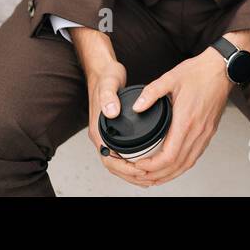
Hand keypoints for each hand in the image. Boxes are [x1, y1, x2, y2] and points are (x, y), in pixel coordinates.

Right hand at [83, 56, 152, 188]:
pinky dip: (133, 162)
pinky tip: (145, 164)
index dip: (124, 168)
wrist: (102, 70)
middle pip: (113, 165)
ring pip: (118, 162)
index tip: (140, 170)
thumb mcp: (108, 84)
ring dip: (132, 173)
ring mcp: (108, 134)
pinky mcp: (115, 131)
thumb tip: (112, 111)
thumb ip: (109, 97)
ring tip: (150, 177)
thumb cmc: (105, 77)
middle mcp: (102, 135)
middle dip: (131, 175)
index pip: (108, 158)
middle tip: (150, 178)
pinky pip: (123, 153)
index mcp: (98, 129)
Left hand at [126, 49, 233, 186]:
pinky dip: (181, 166)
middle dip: (157, 175)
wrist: (221, 69)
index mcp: (186, 120)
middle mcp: (197, 131)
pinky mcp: (209, 132)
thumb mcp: (170, 78)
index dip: (152, 166)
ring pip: (187, 164)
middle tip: (141, 175)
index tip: (139, 164)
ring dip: (169, 174)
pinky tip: (173, 166)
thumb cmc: (200, 73)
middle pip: (177, 166)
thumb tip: (137, 107)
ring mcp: (205, 133)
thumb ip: (151, 93)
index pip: (169, 155)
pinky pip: (195, 156)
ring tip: (153, 177)